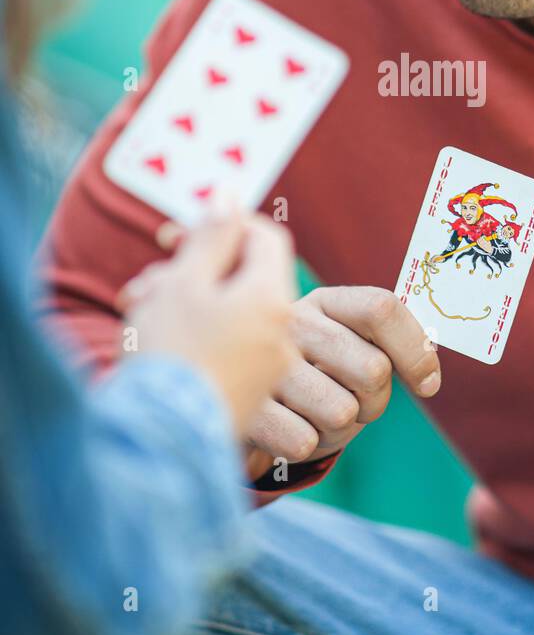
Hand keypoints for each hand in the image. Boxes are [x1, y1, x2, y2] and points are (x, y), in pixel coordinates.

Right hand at [117, 211, 299, 435]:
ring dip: (199, 311)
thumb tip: (229, 195)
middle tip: (156, 283)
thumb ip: (211, 237)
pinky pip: (233, 358)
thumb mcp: (184, 282)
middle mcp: (283, 337)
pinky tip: (166, 351)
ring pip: (239, 322)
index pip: (267, 239)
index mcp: (272, 299)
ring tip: (149, 318)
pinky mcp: (253, 405)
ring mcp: (270, 374)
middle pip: (253, 283)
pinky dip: (204, 346)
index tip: (190, 236)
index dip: (230, 228)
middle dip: (205, 275)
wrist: (159, 439)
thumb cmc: (170, 353)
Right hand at [245, 285, 440, 474]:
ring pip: (342, 413)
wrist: (243, 394)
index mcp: (324, 301)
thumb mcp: (348, 342)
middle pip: (373, 369)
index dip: (415, 351)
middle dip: (375, 400)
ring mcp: (264, 364)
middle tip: (352, 400)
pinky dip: (307, 444)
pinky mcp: (248, 409)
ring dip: (339, 427)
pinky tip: (291, 427)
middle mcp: (291, 322)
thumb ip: (387, 341)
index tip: (429, 385)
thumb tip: (428, 376)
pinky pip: (305, 443)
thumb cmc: (318, 372)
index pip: (382, 308)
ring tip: (316, 413)